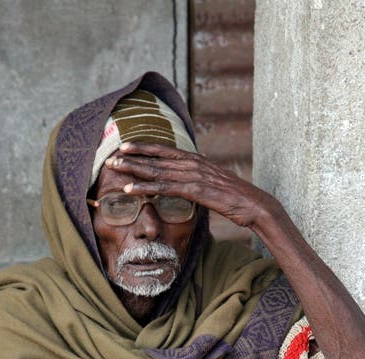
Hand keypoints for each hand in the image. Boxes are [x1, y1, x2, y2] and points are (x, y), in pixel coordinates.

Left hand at [105, 142, 277, 230]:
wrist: (254, 205)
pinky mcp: (194, 190)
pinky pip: (164, 188)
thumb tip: (189, 182)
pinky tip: (129, 189)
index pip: (165, 150)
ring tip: (112, 168)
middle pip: (156, 157)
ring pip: (156, 170)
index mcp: (196, 160)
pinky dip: (145, 187)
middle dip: (132, 156)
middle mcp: (192, 164)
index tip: (125, 146)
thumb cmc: (235, 198)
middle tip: (110, 156)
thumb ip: (199, 180)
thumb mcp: (214, 185)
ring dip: (132, 168)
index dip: (144, 147)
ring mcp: (193, 176)